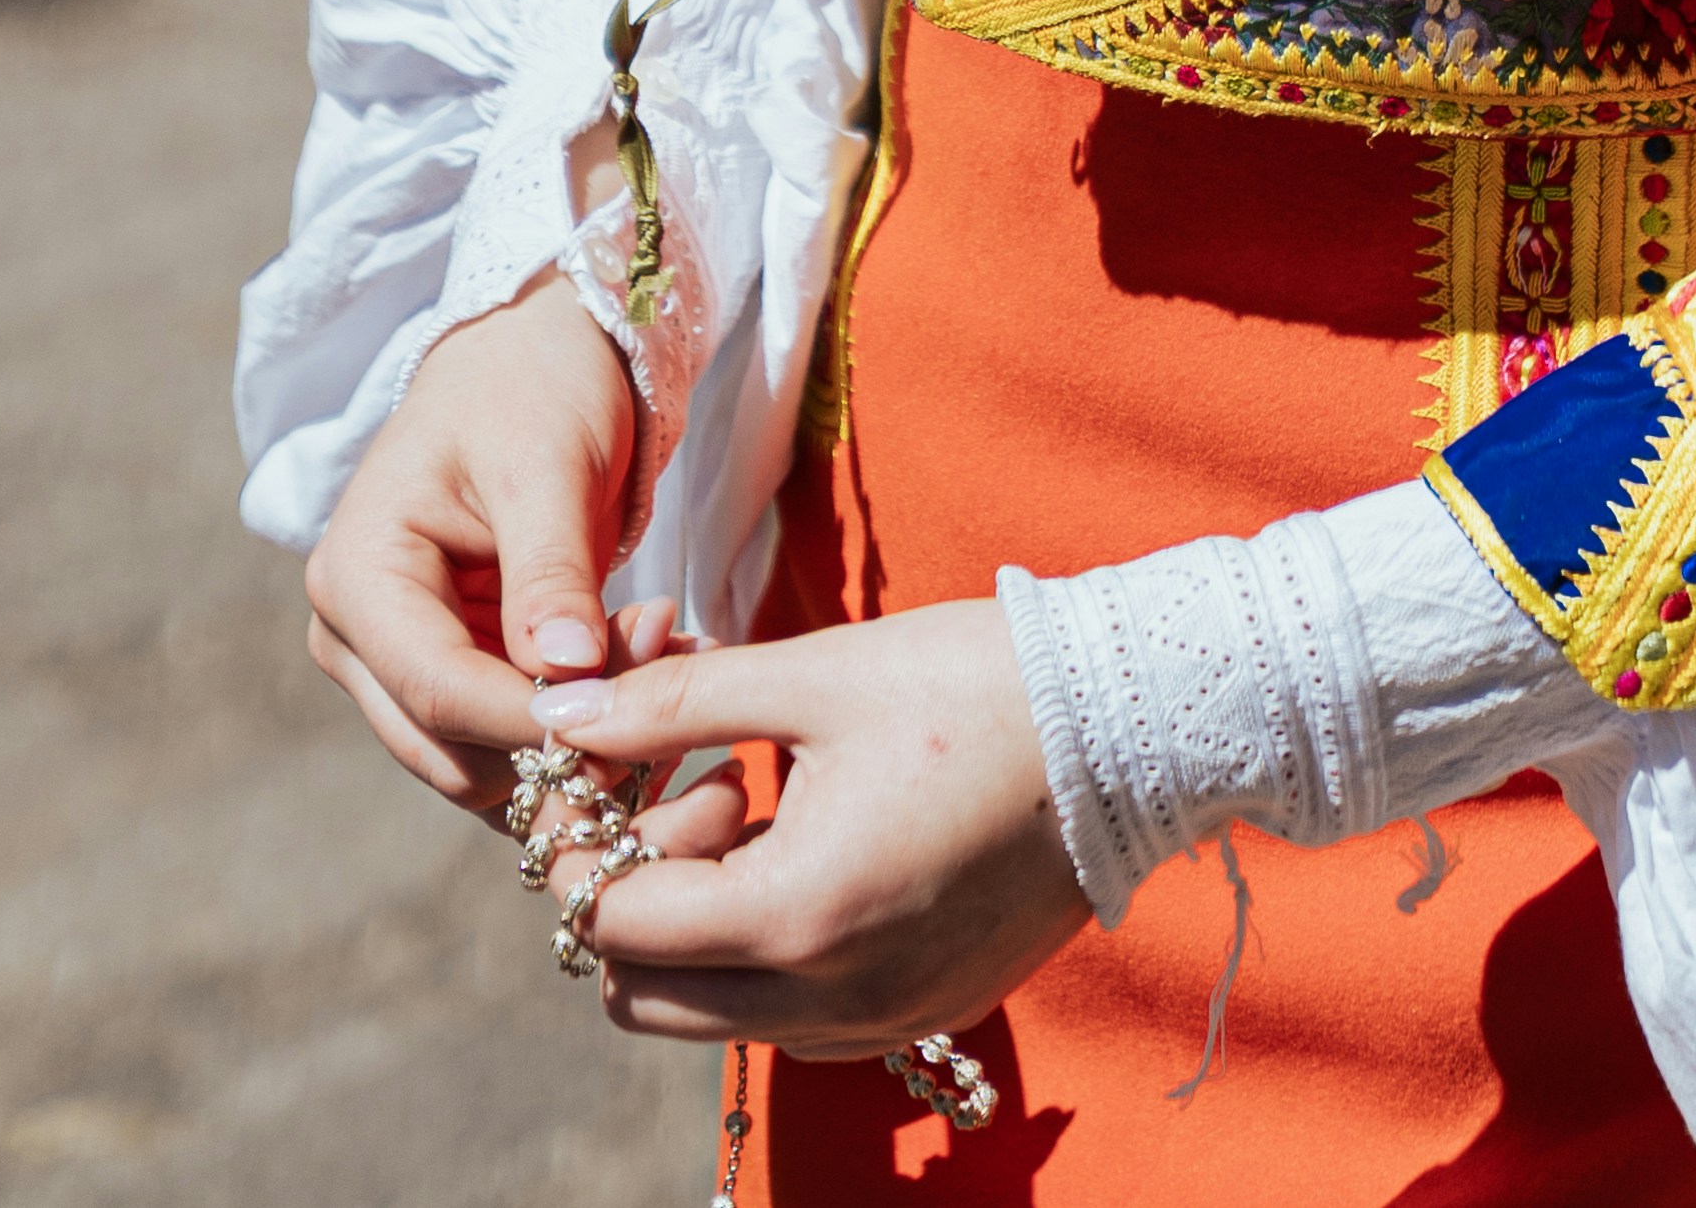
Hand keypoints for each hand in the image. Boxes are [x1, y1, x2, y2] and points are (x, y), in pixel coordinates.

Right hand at [304, 272, 651, 820]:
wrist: (532, 356)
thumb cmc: (531, 386)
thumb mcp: (547, 463)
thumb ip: (551, 570)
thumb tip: (566, 675)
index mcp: (357, 576)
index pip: (437, 689)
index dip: (530, 719)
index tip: (629, 718)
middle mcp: (357, 638)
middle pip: (450, 748)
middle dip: (560, 735)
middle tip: (670, 672)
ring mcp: (398, 665)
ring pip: (483, 764)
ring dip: (578, 736)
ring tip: (668, 649)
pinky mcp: (452, 676)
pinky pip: (510, 738)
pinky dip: (580, 724)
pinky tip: (651, 662)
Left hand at [543, 609, 1088, 1054]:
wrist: (1135, 726)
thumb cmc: (976, 684)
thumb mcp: (815, 675)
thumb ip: (673, 703)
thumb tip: (560, 719)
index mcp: (794, 914)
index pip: (612, 926)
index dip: (584, 846)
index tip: (616, 767)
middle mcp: (831, 1000)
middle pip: (643, 998)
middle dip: (632, 897)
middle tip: (692, 790)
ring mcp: (883, 1019)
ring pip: (716, 1013)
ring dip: (700, 925)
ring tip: (758, 803)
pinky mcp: (926, 1011)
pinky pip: (794, 1014)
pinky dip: (769, 946)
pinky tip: (813, 841)